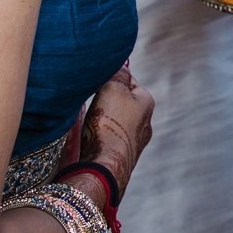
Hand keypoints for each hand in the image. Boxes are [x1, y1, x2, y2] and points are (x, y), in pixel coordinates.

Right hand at [81, 66, 154, 198]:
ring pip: (113, 122)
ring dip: (100, 118)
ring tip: (85, 118)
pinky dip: (97, 135)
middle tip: (87, 97)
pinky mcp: (119, 157)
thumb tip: (122, 63)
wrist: (104, 168)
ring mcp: (133, 142)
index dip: (111, 76)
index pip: (129, 80)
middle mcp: (144, 123)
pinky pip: (106, 139)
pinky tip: (86, 136)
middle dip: (104, 99)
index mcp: (146, 103)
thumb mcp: (113, 88)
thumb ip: (117, 73)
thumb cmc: (110, 126)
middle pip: (121, 102)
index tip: (96, 77)